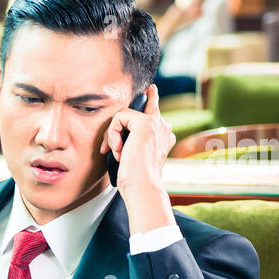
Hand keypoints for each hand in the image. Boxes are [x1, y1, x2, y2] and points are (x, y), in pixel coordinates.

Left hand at [101, 85, 178, 233]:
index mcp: (165, 136)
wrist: (142, 188)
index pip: (157, 113)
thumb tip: (121, 140)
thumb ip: (133, 143)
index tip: (151, 89)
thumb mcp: (134, 158)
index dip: (153, 99)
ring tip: (116, 153)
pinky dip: (113, 135)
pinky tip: (118, 151)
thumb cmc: (136, 180)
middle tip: (131, 118)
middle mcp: (163, 127)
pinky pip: (119, 118)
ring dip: (113, 134)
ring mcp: (156, 123)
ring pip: (124, 115)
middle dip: (131, 114)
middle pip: (144, 107)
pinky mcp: (145, 122)